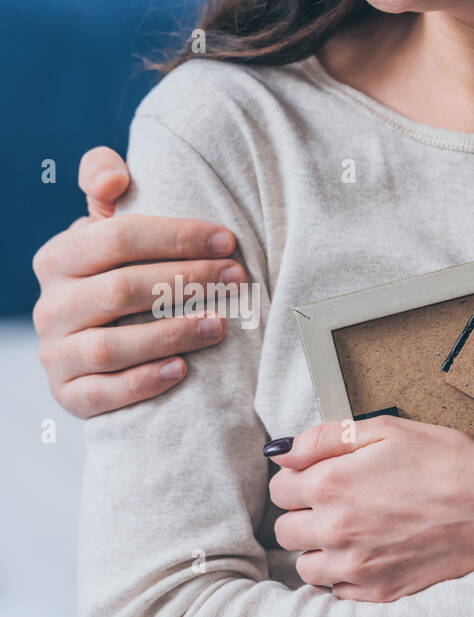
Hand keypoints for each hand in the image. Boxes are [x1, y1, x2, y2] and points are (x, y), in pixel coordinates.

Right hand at [31, 146, 242, 416]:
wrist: (94, 352)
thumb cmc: (117, 279)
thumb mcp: (107, 232)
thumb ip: (105, 187)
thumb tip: (113, 178)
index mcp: (58, 258)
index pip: (116, 237)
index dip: (176, 236)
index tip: (227, 240)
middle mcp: (50, 306)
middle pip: (120, 289)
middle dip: (186, 282)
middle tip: (236, 279)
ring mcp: (56, 353)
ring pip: (111, 345)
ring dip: (171, 333)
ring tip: (220, 325)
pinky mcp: (69, 395)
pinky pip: (103, 393)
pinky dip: (144, 381)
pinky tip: (183, 370)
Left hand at [267, 416, 473, 601]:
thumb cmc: (455, 465)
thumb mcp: (393, 430)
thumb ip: (328, 438)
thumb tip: (284, 451)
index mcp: (332, 484)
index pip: (279, 487)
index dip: (300, 478)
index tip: (321, 477)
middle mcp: (335, 529)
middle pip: (285, 529)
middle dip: (307, 514)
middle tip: (342, 503)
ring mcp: (356, 567)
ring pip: (306, 567)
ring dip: (320, 550)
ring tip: (355, 533)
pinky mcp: (379, 592)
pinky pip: (337, 593)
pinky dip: (347, 577)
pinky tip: (373, 555)